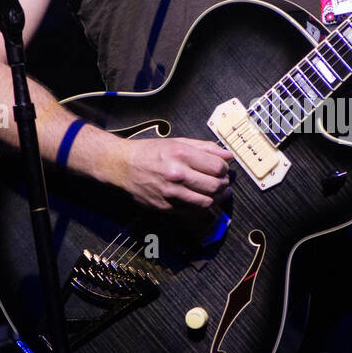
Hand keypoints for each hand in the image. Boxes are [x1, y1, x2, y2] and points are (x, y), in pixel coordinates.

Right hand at [117, 135, 233, 213]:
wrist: (123, 165)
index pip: (217, 167)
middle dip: (224, 184)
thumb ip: (205, 148)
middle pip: (215, 186)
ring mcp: (171, 193)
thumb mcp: (178, 142)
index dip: (224, 168)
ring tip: (217, 192)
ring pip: (206, 202)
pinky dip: (202, 205)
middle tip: (223, 181)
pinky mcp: (165, 206)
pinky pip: (192, 210)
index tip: (222, 168)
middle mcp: (176, 174)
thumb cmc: (151, 152)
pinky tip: (202, 198)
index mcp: (181, 154)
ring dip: (217, 198)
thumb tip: (228, 155)